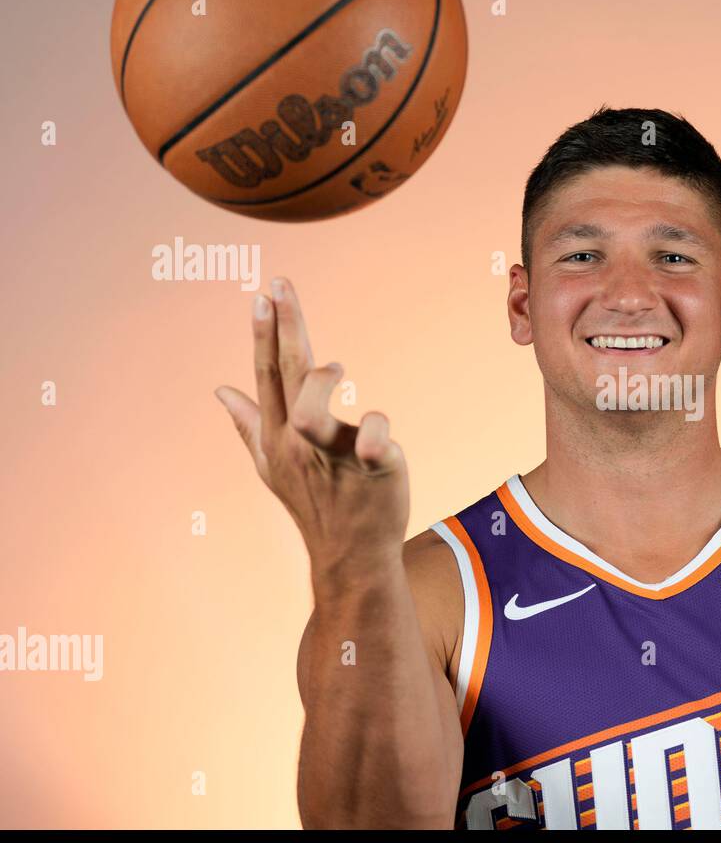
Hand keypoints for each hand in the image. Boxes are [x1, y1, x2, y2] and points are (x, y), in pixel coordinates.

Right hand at [214, 277, 408, 571]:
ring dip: (322, 380)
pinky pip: (372, 437)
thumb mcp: (273, 467)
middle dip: (284, 327)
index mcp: (279, 437)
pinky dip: (376, 429)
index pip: (267, 376)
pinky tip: (378, 438)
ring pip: (315, 408)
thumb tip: (220, 389)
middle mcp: (300, 443)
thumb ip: (249, 425)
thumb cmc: (315, 504)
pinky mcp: (372, 468)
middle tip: (280, 285)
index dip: (265, 335)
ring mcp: (333, 456)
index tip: (262, 295)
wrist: (350, 557)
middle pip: (289, 376)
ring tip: (337, 370)